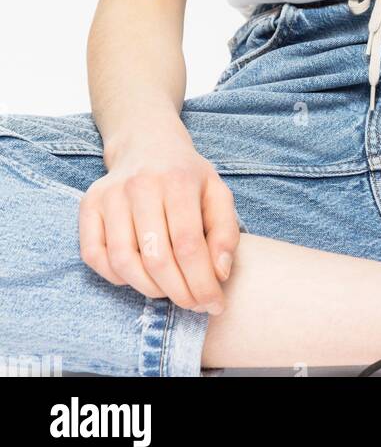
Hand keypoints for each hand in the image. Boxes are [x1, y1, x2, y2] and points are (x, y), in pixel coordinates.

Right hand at [79, 134, 240, 313]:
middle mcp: (140, 185)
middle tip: (193, 304)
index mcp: (178, 180)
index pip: (189, 245)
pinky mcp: (88, 205)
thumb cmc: (186, 175)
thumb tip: (219, 274)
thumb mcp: (217, 192)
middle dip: (179, 292)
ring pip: (124, 262)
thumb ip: (226, 232)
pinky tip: (138, 274)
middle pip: (157, 258)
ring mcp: (110, 195)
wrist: (147, 143)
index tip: (214, 304)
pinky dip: (117, 276)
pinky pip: (95, 256)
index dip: (202, 282)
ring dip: (149, 289)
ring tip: (169, 290)